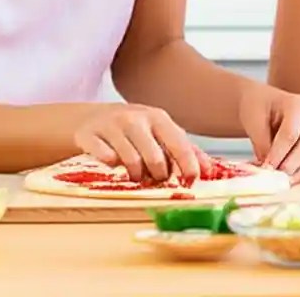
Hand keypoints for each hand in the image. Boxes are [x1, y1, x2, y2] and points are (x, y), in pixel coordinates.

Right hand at [74, 104, 207, 182]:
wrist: (93, 118)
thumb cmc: (135, 130)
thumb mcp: (160, 133)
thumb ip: (185, 149)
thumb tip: (209, 169)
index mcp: (157, 118)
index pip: (178, 143)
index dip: (187, 166)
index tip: (191, 182)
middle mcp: (135, 118)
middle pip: (154, 157)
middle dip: (158, 175)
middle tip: (155, 179)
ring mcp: (111, 125)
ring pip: (130, 160)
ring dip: (136, 176)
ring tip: (136, 176)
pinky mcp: (90, 134)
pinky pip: (105, 158)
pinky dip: (111, 166)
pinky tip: (113, 165)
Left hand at [240, 86, 299, 183]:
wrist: (268, 105)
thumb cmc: (260, 109)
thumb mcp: (254, 121)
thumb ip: (262, 145)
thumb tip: (268, 170)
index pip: (291, 134)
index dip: (278, 155)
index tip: (266, 169)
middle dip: (290, 167)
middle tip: (275, 180)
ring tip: (283, 183)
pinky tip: (298, 180)